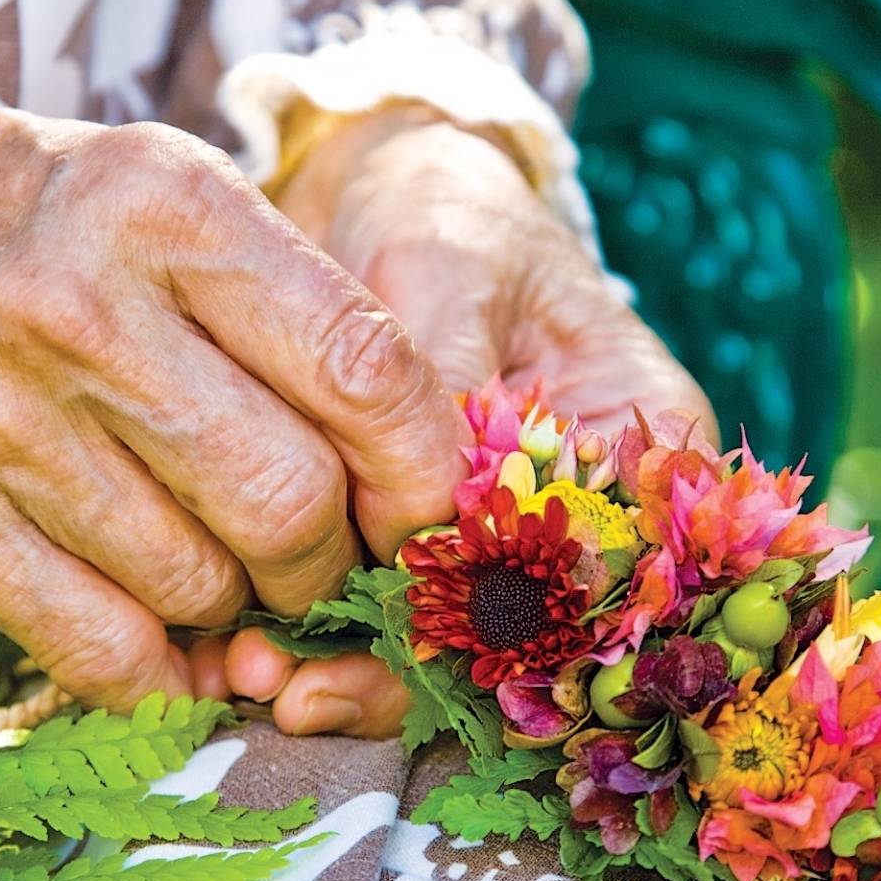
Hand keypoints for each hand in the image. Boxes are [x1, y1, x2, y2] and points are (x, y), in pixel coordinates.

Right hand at [0, 106, 467, 727]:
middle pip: (285, 501)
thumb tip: (420, 491)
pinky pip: (96, 648)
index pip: (360, 368)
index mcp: (165, 206)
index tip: (429, 515)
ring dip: (244, 610)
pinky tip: (180, 653)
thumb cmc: (59, 225)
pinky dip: (163, 677)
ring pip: (199, 588)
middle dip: (333, 561)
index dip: (422, 471)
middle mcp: (71, 306)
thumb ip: (305, 319)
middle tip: (323, 556)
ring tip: (229, 569)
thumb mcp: (187, 202)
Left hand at [207, 106, 715, 737]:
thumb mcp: (446, 271)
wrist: (390, 190)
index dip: (515, 628)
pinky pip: (385, 616)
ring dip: (351, 674)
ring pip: (445, 644)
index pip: (603, 566)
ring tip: (249, 678)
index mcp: (642, 436)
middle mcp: (583, 507)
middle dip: (406, 674)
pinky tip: (238, 657)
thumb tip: (425, 519)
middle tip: (295, 690)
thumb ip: (443, 385)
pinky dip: (315, 643)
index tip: (414, 651)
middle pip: (523, 633)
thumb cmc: (444, 211)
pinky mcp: (427, 542)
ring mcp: (503, 533)